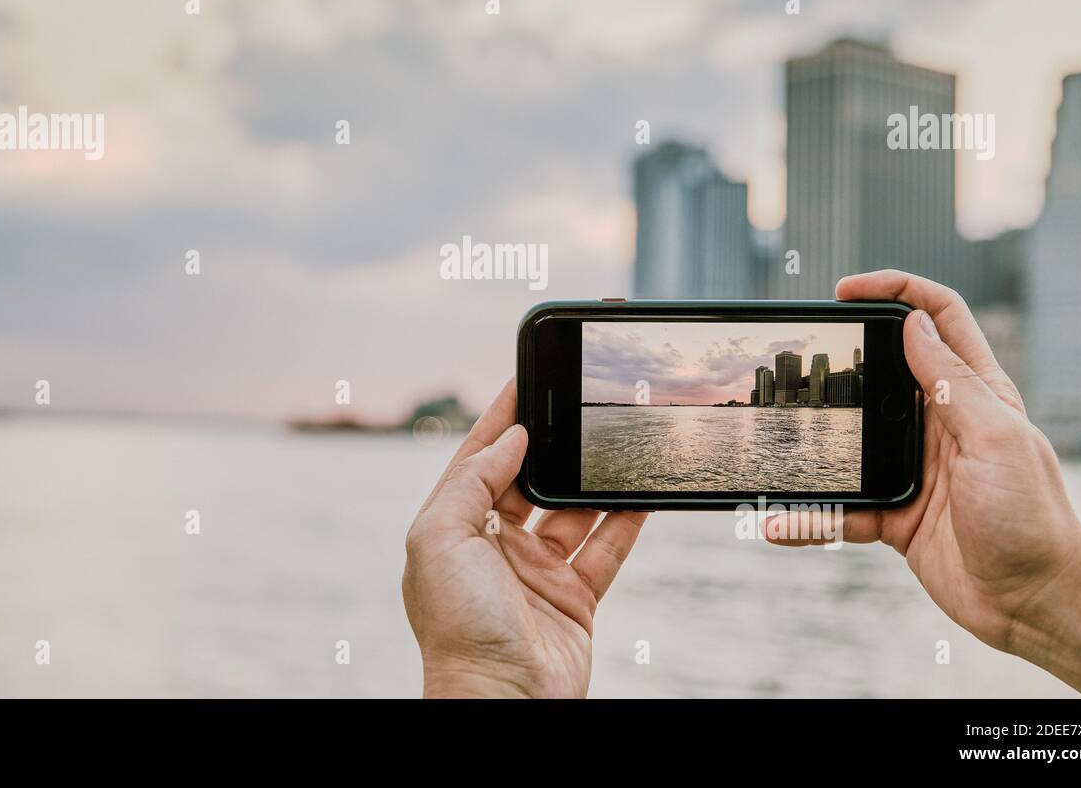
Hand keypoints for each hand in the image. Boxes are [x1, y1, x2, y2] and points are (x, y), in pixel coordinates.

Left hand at [402, 379, 646, 697]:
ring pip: (570, 512)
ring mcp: (534, 574)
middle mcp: (492, 548)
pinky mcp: (574, 599)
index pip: (477, 459)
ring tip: (613, 440)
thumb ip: (470, 481)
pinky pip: (605, 549)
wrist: (503, 703)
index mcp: (452, 531)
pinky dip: (625, 521)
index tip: (524, 377)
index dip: (499, 418)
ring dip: (590, 480)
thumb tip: (510, 440)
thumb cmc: (458, 626)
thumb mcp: (439, 539)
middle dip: (549, 443)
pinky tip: (641, 493)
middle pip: (526, 480)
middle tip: (576, 402)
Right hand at [764, 269, 1080, 696]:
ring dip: (812, 443)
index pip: (935, 318)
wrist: (1034, 604)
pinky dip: (810, 515)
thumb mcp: (994, 439)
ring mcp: (912, 467)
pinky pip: (840, 507)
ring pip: (849, 438)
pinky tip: (781, 521)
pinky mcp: (893, 513)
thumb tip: (913, 324)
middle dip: (837, 361)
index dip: (895, 289)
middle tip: (795, 360)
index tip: (844, 290)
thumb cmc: (1031, 518)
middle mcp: (940, 423)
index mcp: (974, 393)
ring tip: (775, 440)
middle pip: (879, 371)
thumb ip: (952, 383)